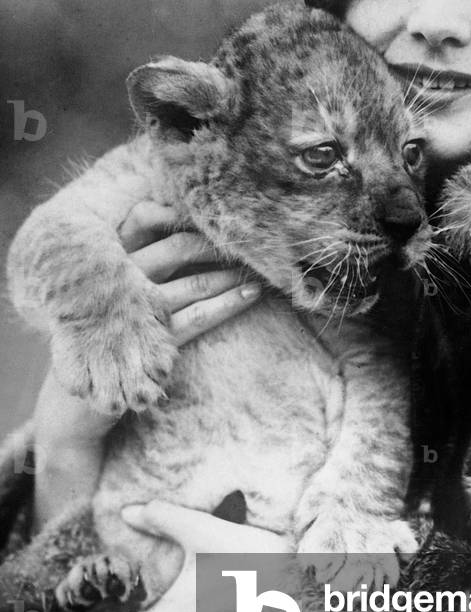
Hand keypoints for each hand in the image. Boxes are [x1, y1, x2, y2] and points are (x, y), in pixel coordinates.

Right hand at [32, 203, 260, 528]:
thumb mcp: (106, 295)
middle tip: (246, 240)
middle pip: (177, 246)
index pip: (141, 217)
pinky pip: (198, 317)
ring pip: (194, 281)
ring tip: (257, 268)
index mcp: (107, 262)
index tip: (208, 211)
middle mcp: (120, 281)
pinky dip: (229, 304)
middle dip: (215, 242)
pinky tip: (250, 296)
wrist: (73, 400)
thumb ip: (132, 262)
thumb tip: (173, 230)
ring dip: (230, 275)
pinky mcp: (151, 342)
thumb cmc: (97, 339)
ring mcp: (135, 311)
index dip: (176, 211)